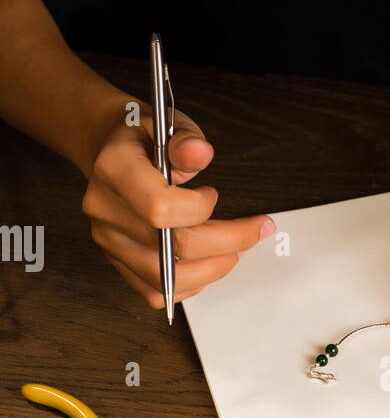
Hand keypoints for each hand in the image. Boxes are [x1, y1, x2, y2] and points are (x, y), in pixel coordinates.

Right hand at [83, 108, 274, 308]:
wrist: (112, 152)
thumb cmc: (143, 139)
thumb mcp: (167, 125)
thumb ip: (186, 141)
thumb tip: (200, 152)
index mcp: (114, 170)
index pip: (160, 209)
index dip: (199, 209)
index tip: (213, 195)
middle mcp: (106, 209)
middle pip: (171, 249)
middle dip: (227, 243)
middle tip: (254, 231)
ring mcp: (110, 239)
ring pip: (165, 280)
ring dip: (212, 269)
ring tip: (236, 250)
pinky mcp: (117, 260)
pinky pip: (154, 292)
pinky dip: (190, 284)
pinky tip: (209, 264)